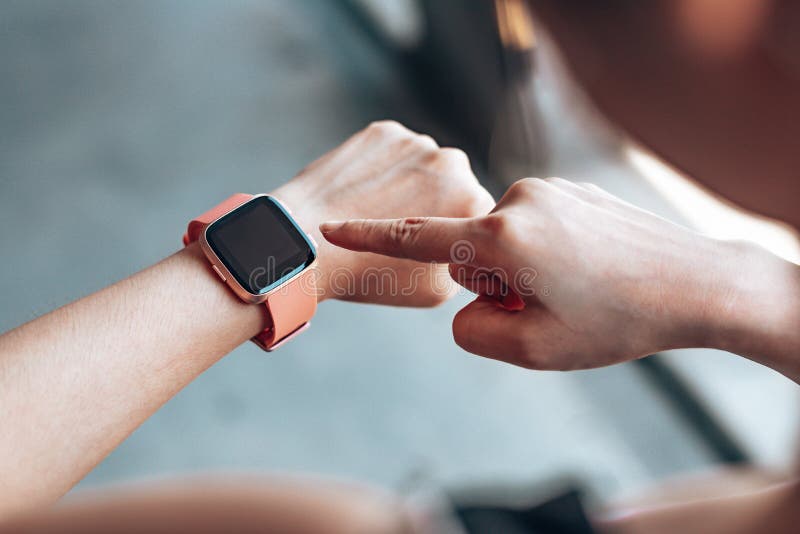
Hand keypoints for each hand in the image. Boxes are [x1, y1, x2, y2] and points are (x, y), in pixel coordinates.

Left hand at [272, 120, 493, 306]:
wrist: (306, 244)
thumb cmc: (370, 274)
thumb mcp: (437, 290)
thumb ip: (468, 262)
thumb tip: (471, 249)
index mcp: (472, 203)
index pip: (480, 216)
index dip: (456, 233)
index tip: (429, 247)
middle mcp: (453, 164)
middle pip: (455, 185)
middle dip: (437, 203)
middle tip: (402, 230)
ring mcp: (416, 143)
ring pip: (424, 165)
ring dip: (412, 182)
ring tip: (377, 211)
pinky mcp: (384, 131)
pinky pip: (395, 150)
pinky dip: (384, 167)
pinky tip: (363, 193)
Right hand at [320, 177, 799, 373]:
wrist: (698, 283)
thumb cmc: (617, 322)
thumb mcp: (534, 349)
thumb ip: (474, 330)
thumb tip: (465, 303)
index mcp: (504, 238)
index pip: (420, 240)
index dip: (370, 237)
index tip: (329, 225)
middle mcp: (521, 201)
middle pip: (473, 253)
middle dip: (494, 286)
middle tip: (545, 308)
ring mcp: (551, 190)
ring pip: (508, 241)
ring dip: (524, 271)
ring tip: (576, 290)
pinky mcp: (574, 189)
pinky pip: (537, 226)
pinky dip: (548, 254)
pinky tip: (591, 270)